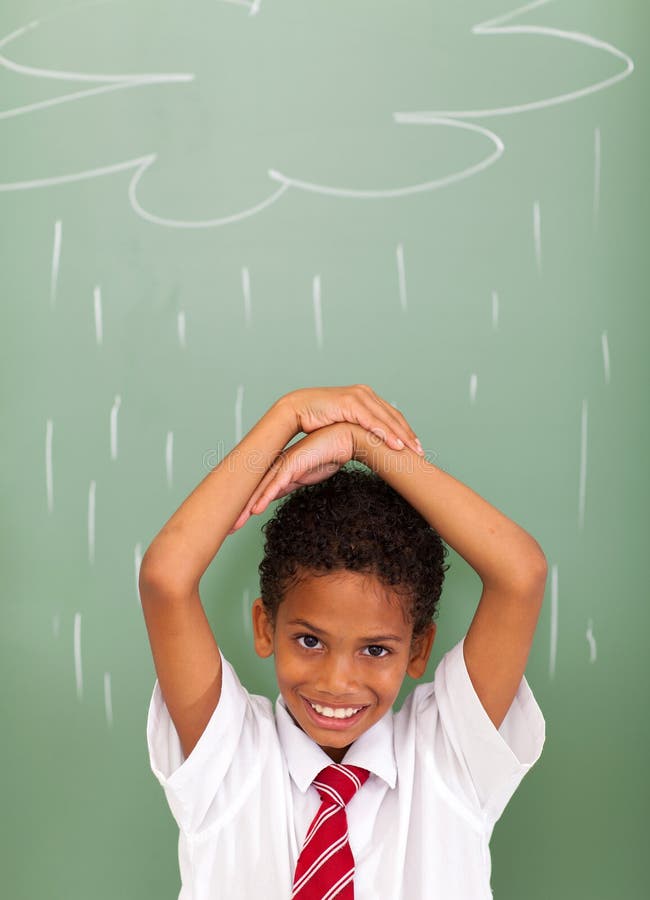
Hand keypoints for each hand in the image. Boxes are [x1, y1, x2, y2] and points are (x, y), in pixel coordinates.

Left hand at [228, 423, 355, 532]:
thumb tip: (276, 492)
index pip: (258, 491)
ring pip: (261, 489)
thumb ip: (290, 483)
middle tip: (228, 528)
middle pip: (254, 491)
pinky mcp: (294, 464)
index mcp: (279, 469)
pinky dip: (266, 497)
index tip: (235, 523)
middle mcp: (278, 466)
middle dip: (239, 510)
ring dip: (247, 508)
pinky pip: (278, 483)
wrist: (345, 438)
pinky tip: (256, 510)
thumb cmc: (329, 454)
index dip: (245, 507)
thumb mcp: (306, 476)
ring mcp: (284, 464)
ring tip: (235, 524)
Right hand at [281, 384, 423, 454]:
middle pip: (393, 417)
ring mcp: (358, 396)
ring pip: (386, 419)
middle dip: (408, 436)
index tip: (415, 447)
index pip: (391, 416)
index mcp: (365, 397)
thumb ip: (358, 430)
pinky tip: (395, 445)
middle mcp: (364, 393)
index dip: (405, 432)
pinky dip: (385, 434)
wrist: (295, 409)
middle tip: (421, 452)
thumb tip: (367, 445)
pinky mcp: (350, 402)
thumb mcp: (344, 425)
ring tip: (412, 451)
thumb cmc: (316, 420)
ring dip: (401, 436)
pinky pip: (372, 421)